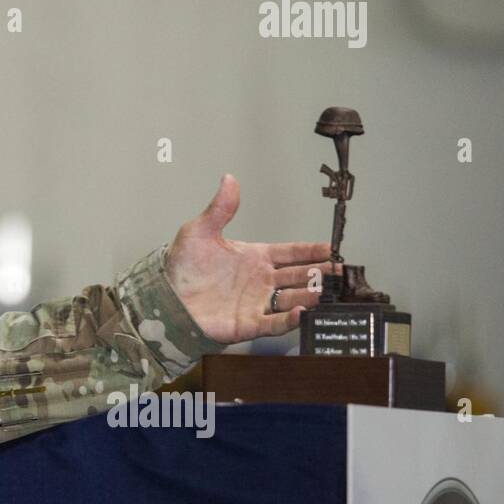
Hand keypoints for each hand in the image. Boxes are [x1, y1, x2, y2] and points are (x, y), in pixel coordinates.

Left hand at [166, 173, 337, 343]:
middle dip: (319, 274)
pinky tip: (300, 312)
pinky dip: (288, 319)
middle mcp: (260, 280)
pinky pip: (273, 323)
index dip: (311, 251)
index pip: (291, 252)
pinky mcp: (247, 323)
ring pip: (292, 299)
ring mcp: (256, 303)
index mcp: (254, 257)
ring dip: (309, 296)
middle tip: (338, 272)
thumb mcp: (199, 231)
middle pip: (298, 276)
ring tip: (323, 291)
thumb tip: (229, 179)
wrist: (165, 298)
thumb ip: (220, 208)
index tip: (330, 248)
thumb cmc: (181, 267)